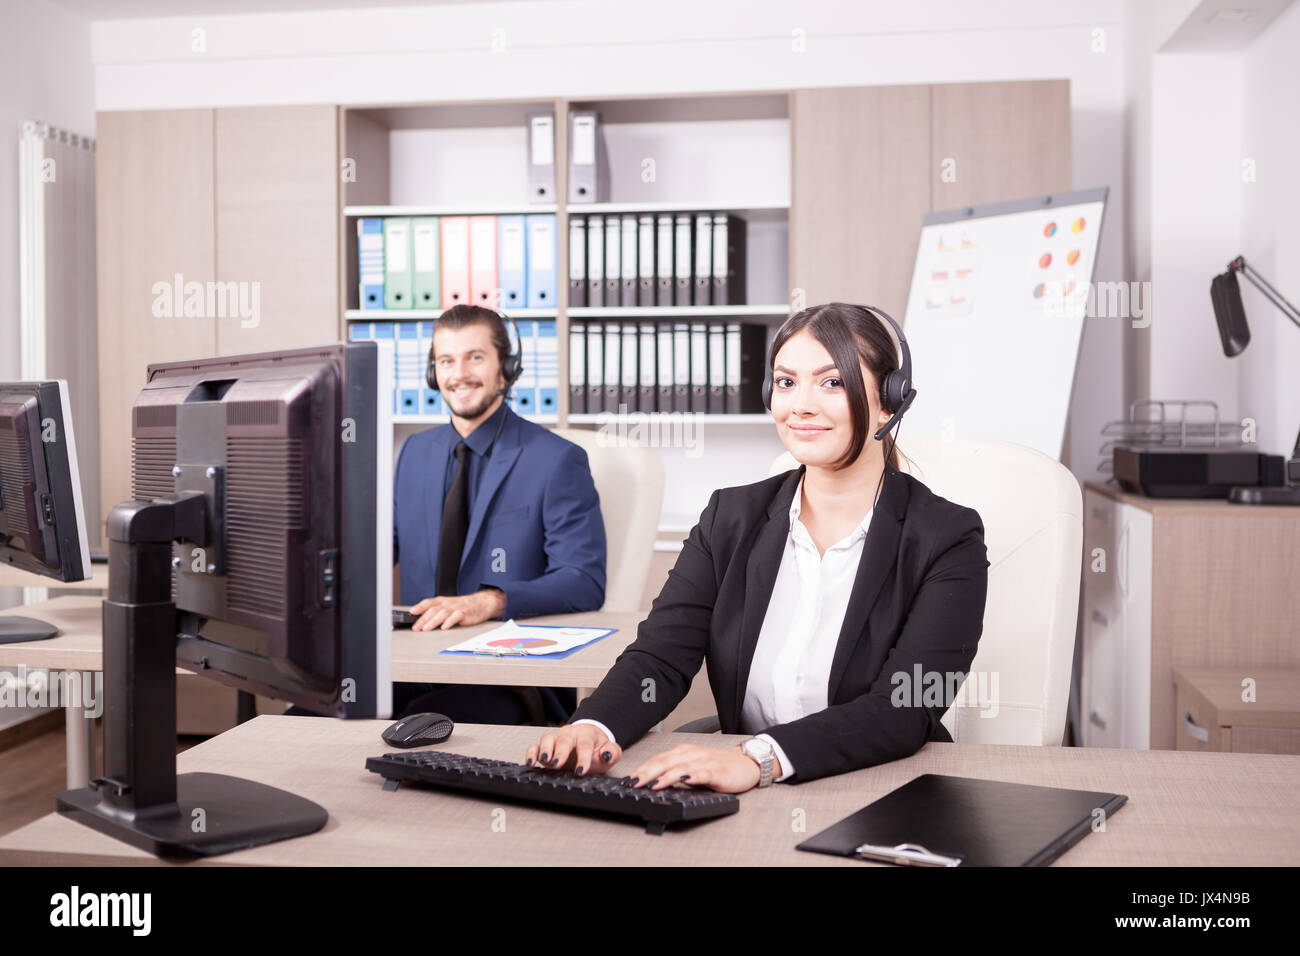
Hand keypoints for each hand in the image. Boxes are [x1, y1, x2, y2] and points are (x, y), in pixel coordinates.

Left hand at [409, 588, 505, 629]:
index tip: (411, 612)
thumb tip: (421, 621)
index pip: (428, 603)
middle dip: (423, 619)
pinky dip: (450, 622)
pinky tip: (444, 627)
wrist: (481, 603)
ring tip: (426, 628)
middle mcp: (448, 603)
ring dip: (433, 621)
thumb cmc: (463, 606)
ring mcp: (456, 608)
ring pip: (442, 613)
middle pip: (433, 610)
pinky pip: (456, 617)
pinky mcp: (464, 613)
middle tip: (416, 627)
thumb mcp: (448, 606)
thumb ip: (436, 612)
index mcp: (442, 601)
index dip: (419, 607)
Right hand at [526, 724, 622, 776]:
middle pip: (564, 740)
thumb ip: (612, 753)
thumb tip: (607, 755)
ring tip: (545, 761)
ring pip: (547, 739)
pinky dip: (531, 753)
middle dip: (560, 752)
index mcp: (586, 734)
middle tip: (558, 764)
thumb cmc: (597, 749)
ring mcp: (556, 740)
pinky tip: (531, 762)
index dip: (583, 757)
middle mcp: (569, 734)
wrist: (589, 742)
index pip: (585, 744)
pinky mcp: (544, 748)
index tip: (581, 770)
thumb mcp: (610, 751)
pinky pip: (534, 747)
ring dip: (545, 750)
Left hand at [626, 744, 774, 793]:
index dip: (642, 769)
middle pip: (664, 762)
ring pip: (679, 766)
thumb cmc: (719, 766)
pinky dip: (689, 776)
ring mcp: (704, 762)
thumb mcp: (693, 766)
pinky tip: (680, 781)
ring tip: (650, 784)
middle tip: (632, 783)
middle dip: (646, 772)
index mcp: (683, 752)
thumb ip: (676, 771)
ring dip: (663, 775)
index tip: (628, 780)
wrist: (747, 763)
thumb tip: (652, 781)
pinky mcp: (717, 771)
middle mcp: (692, 754)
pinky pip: (700, 773)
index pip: (658, 759)